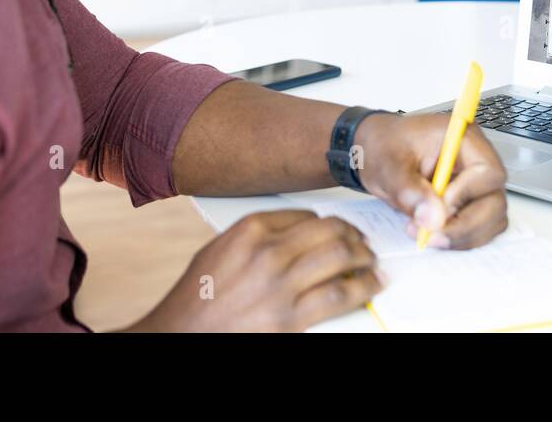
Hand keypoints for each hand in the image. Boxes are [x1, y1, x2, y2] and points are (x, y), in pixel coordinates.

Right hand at [134, 210, 382, 331]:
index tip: (339, 229)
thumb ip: (255, 237)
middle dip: (354, 235)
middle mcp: (268, 251)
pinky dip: (363, 287)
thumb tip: (294, 233)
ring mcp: (280, 285)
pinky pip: (339, 295)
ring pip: (341, 257)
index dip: (329, 222)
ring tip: (371, 262)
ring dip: (364, 258)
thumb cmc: (196, 296)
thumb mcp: (219, 250)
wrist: (180, 335)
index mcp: (250, 229)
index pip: (306, 215)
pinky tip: (371, 285)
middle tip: (363, 243)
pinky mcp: (290, 318)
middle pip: (330, 231)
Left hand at [353, 112, 507, 249]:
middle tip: (431, 235)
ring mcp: (477, 183)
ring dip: (463, 235)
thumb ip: (410, 192)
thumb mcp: (389, 166)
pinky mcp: (471, 201)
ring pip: (492, 218)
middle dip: (466, 225)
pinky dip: (461, 237)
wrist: (377, 151)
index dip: (466, 195)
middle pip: (495, 200)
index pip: (488, 172)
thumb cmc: (385, 147)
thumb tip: (434, 219)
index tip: (438, 208)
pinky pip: (481, 226)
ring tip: (426, 233)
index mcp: (464, 139)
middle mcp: (477, 160)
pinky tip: (433, 232)